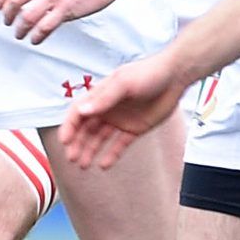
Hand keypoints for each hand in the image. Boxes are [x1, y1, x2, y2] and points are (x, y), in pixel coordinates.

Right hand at [59, 56, 186, 169]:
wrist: (175, 77)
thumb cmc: (148, 73)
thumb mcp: (124, 83)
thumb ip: (104, 98)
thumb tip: (82, 111)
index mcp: (100, 96)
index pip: (78, 113)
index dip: (69, 126)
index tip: (65, 141)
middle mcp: (107, 109)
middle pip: (86, 129)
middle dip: (77, 143)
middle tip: (72, 158)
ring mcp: (120, 120)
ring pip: (100, 139)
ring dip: (90, 151)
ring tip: (83, 166)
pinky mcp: (135, 129)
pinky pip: (120, 145)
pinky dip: (111, 155)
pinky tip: (103, 165)